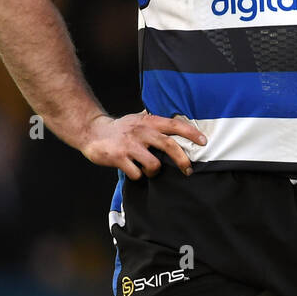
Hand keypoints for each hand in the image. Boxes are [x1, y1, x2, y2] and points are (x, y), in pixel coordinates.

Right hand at [78, 111, 207, 179]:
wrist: (92, 131)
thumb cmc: (121, 129)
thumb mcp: (139, 120)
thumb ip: (156, 124)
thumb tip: (181, 127)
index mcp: (149, 122)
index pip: (174, 125)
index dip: (191, 133)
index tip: (204, 142)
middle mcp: (141, 131)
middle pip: (168, 145)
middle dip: (182, 160)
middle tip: (189, 170)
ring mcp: (129, 145)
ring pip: (153, 164)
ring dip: (155, 172)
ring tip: (149, 171)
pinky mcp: (118, 157)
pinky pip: (136, 173)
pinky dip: (138, 176)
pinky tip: (133, 171)